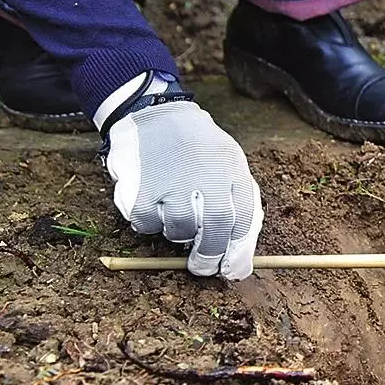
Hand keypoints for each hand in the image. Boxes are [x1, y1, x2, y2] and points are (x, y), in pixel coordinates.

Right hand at [104, 98, 262, 278]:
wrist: (154, 113)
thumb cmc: (198, 147)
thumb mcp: (230, 162)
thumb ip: (239, 199)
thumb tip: (240, 250)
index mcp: (232, 171)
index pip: (244, 222)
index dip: (240, 253)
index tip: (234, 270)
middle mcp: (206, 178)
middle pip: (215, 232)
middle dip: (210, 257)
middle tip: (204, 268)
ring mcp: (172, 185)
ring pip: (180, 231)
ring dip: (179, 234)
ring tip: (176, 214)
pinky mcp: (140, 190)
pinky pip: (147, 224)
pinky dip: (150, 223)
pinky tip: (153, 203)